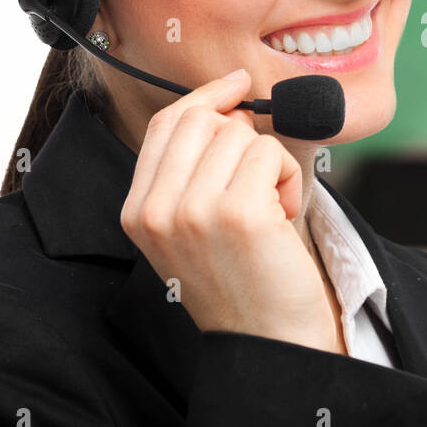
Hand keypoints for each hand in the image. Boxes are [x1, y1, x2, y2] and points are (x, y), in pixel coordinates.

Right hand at [119, 69, 339, 352]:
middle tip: (259, 185)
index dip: (206, 97)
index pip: (166, 124)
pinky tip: (280, 221)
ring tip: (267, 214)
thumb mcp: (197, 223)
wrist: (270, 341)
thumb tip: (229, 100)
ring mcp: (194, 211)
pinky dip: (288, 182)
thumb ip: (194, 168)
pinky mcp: (238, 214)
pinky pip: (271, 155)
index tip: (236, 85)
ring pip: (243, 135)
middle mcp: (157, 210)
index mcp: (138, 211)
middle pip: (205, 120)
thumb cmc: (245, 279)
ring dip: (270, 167)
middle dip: (244, 139)